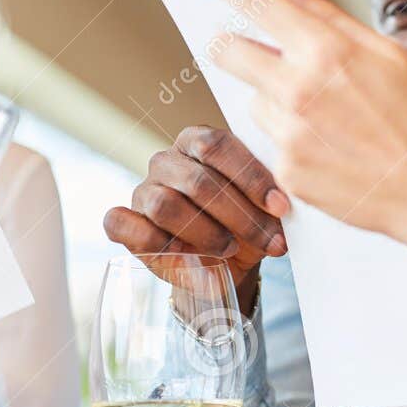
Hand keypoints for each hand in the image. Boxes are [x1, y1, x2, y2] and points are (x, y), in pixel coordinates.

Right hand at [104, 126, 289, 313]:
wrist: (224, 264)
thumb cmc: (243, 226)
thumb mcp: (262, 209)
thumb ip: (268, 199)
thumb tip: (282, 205)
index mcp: (197, 141)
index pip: (218, 145)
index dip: (251, 177)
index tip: (280, 207)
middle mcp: (167, 161)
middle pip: (198, 182)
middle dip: (240, 216)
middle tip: (268, 241)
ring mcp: (143, 190)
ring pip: (166, 206)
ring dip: (205, 233)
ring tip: (230, 249)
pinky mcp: (125, 222)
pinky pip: (124, 224)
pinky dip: (157, 243)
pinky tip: (186, 256)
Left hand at [176, 0, 406, 257]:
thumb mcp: (388, 55)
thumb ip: (330, 17)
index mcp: (327, 50)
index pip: (254, 2)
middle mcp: (299, 88)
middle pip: (226, 51)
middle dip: (231, 45)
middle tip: (254, 52)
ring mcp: (288, 133)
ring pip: (252, 99)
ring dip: (273, 99)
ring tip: (326, 118)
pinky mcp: (284, 172)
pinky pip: (268, 142)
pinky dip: (291, 140)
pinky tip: (331, 148)